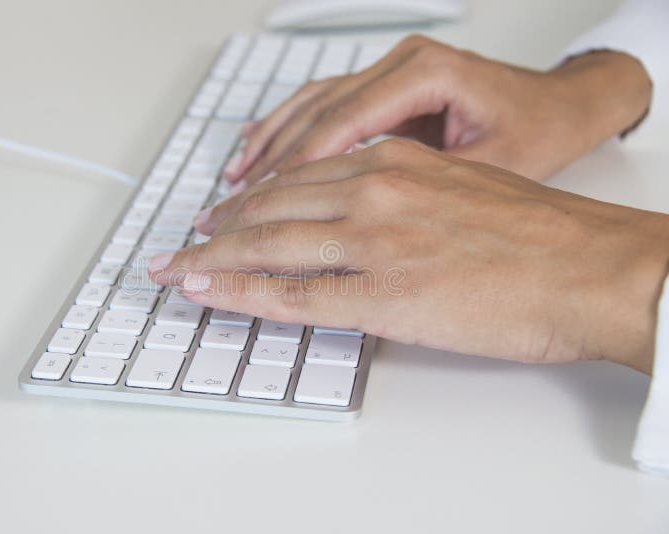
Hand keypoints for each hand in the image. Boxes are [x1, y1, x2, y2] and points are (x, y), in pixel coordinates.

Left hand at [150, 140, 668, 373]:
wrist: (590, 266)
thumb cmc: (537, 235)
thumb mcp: (457, 190)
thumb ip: (401, 199)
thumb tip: (360, 226)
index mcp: (393, 162)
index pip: (298, 178)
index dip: (250, 200)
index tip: (220, 215)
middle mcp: (374, 191)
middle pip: (271, 208)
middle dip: (216, 228)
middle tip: (182, 243)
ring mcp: (373, 241)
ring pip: (268, 244)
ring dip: (213, 258)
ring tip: (177, 268)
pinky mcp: (382, 292)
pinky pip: (291, 292)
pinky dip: (240, 292)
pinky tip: (207, 291)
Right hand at [223, 35, 651, 183]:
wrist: (570, 115)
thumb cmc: (543, 138)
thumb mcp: (489, 173)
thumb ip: (421, 200)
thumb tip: (356, 243)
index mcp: (426, 75)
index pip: (335, 127)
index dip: (283, 176)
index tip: (244, 218)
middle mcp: (402, 65)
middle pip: (312, 116)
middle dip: (262, 171)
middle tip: (217, 217)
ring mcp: (393, 72)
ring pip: (310, 107)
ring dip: (267, 149)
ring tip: (230, 187)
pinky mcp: (390, 89)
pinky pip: (325, 106)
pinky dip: (289, 132)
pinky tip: (262, 153)